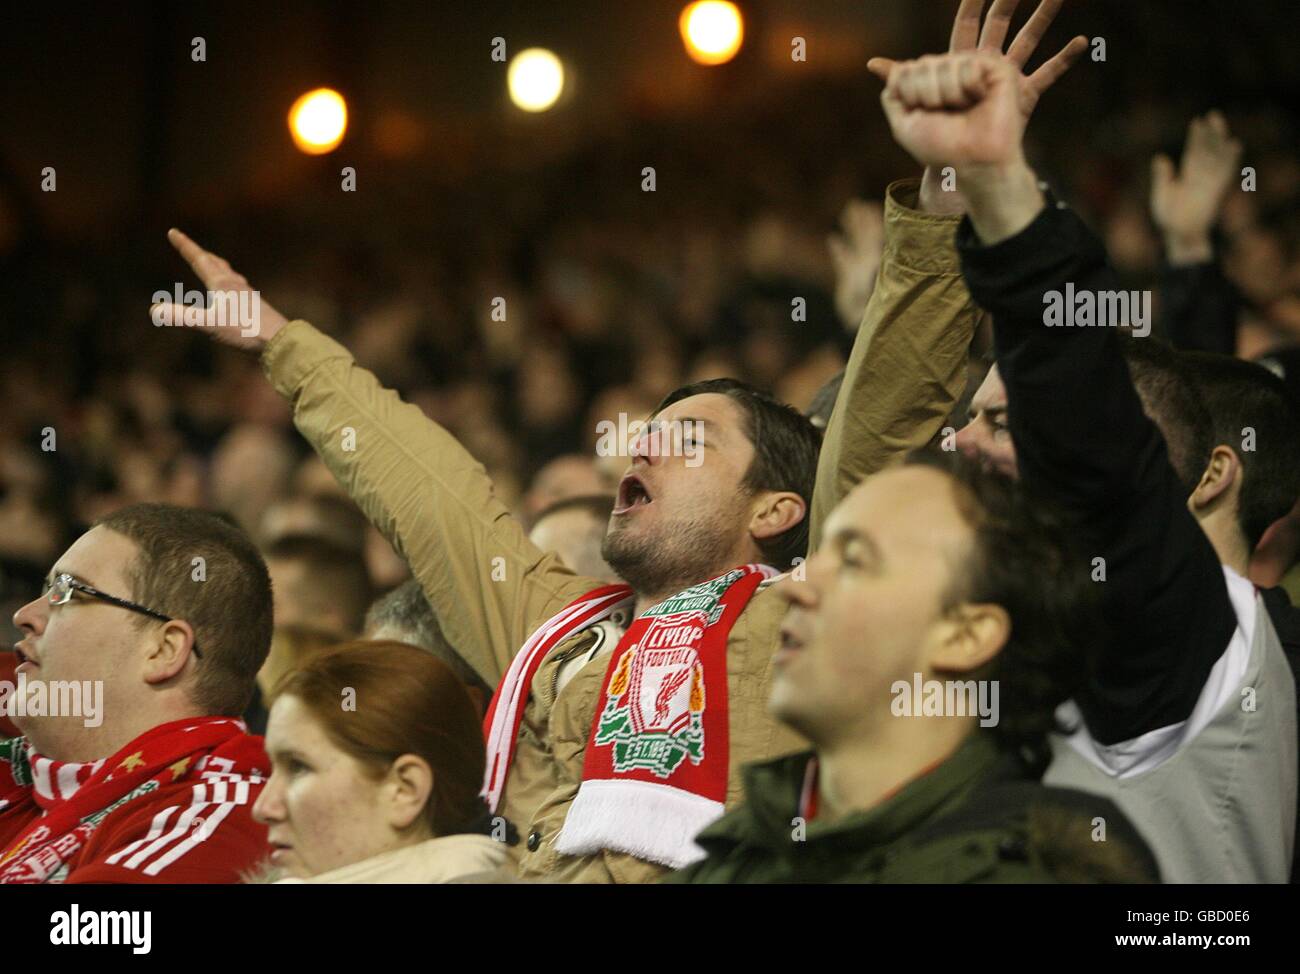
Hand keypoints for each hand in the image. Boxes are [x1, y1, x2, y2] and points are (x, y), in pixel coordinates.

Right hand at [151, 229, 287, 350]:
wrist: (281, 340)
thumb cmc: (246, 331)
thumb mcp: (210, 324)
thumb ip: (183, 316)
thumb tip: (153, 310)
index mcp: (222, 284)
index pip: (199, 260)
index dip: (185, 246)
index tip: (173, 232)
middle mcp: (235, 285)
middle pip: (215, 263)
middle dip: (200, 254)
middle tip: (189, 246)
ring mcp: (248, 295)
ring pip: (229, 274)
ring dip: (217, 266)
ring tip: (213, 264)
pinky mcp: (256, 307)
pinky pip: (239, 289)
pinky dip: (230, 283)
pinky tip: (236, 293)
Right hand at [828, 199, 883, 329]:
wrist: (859, 330)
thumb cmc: (869, 311)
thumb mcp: (871, 293)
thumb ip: (872, 277)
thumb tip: (873, 263)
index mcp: (878, 262)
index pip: (878, 235)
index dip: (875, 220)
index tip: (871, 205)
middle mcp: (870, 263)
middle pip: (868, 235)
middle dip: (864, 219)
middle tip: (859, 203)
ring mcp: (859, 271)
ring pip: (856, 244)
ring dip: (852, 228)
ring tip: (849, 211)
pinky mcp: (847, 281)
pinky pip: (842, 261)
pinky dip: (839, 250)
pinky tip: (833, 239)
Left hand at [870, 0, 1086, 214]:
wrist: (965, 166)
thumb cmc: (936, 144)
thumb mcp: (907, 114)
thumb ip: (896, 85)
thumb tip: (874, 64)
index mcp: (958, 63)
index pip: (966, 24)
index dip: (972, 3)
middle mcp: (985, 62)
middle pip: (997, 21)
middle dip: (1006, 0)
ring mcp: (1007, 74)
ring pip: (1028, 37)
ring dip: (1043, 14)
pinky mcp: (1025, 90)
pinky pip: (1048, 72)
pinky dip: (1065, 57)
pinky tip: (1082, 42)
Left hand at [881, 53, 1043, 243]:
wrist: (972, 163)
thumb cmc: (941, 149)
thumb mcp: (904, 125)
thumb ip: (892, 94)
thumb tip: (876, 65)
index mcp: (931, 82)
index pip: (904, 71)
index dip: (909, 96)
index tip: (925, 117)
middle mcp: (951, 71)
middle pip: (922, 65)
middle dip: (927, 95)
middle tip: (947, 115)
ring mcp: (974, 67)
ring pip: (945, 63)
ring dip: (949, 94)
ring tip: (965, 109)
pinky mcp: (997, 67)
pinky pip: (968, 64)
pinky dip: (968, 87)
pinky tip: (980, 99)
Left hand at [1151, 112, 1242, 264]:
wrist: (1179, 236)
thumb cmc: (1169, 219)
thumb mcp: (1162, 194)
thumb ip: (1162, 176)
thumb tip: (1160, 157)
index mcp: (1188, 177)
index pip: (1193, 152)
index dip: (1195, 138)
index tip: (1196, 122)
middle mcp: (1200, 177)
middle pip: (1207, 150)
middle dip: (1210, 133)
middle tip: (1212, 114)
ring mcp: (1210, 182)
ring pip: (1217, 156)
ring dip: (1219, 139)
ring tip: (1219, 122)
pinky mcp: (1217, 190)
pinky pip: (1226, 172)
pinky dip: (1230, 159)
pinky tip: (1234, 144)